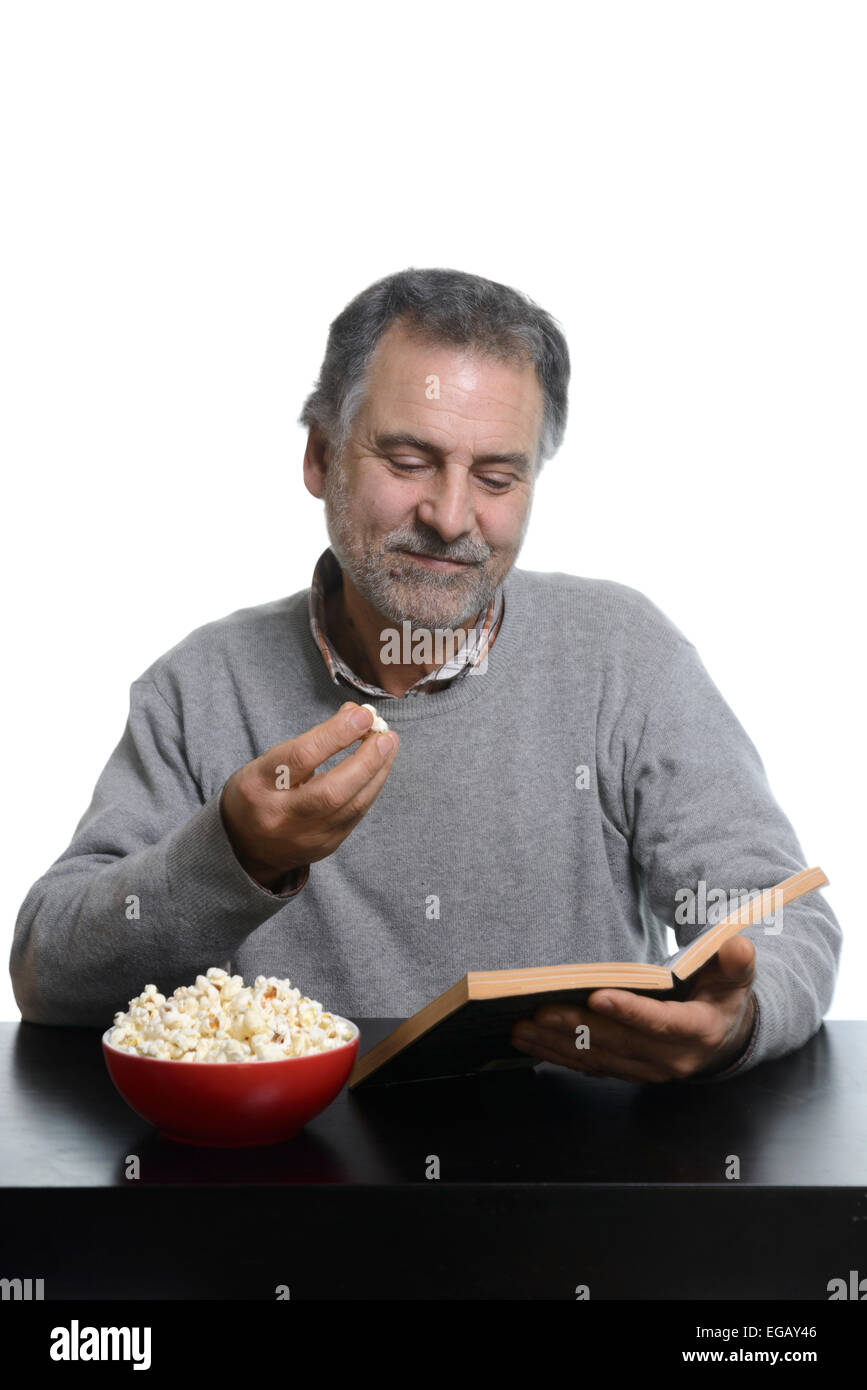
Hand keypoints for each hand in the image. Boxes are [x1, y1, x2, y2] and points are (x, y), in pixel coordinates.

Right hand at [219, 702, 398, 888]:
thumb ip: (311, 740)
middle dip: (365, 759)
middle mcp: (280, 816)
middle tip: (385, 735)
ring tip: (389, 745)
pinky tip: (380, 768)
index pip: (301, 757)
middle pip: (332, 790)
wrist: (246, 846)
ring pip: (351, 806)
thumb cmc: (260, 792)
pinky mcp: (325, 846)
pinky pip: (356, 816)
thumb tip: (355, 714)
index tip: (362, 715)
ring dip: (376, 772)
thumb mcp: (267, 761)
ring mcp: (305, 836)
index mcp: (258, 786)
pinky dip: (371, 788)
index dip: (336, 734)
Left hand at [510, 936, 756, 1081]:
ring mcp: (648, 1070)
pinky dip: (559, 1055)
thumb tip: (738, 945)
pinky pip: (591, 1067)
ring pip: (598, 1058)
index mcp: (697, 1030)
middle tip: (540, 1009)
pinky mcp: (629, 1072)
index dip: (630, 1012)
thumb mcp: (736, 975)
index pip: (661, 1023)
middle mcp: (671, 1059)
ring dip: (558, 1044)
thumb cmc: (723, 996)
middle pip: (618, 1043)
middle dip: (577, 1027)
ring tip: (523, 1027)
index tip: (597, 996)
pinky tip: (531, 1042)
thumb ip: (736, 961)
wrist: (724, 1038)